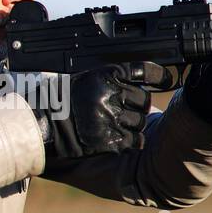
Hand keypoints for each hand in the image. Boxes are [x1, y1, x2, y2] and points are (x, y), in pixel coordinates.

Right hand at [32, 61, 170, 163]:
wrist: (42, 125)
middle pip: (144, 100)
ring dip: (134, 124)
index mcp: (105, 75)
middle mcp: (110, 95)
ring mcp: (111, 118)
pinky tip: (119, 138)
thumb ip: (112, 80)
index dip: (161, 76)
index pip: (144, 72)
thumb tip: (141, 84)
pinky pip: (134, 140)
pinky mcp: (109, 140)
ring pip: (140, 122)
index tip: (169, 79)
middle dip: (140, 105)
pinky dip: (130, 140)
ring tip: (116, 124)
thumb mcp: (86, 79)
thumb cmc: (61, 100)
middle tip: (127, 108)